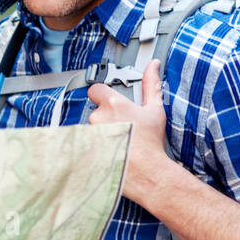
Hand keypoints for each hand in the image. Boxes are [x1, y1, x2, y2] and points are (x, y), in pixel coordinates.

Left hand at [87, 59, 171, 206]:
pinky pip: (85, 143)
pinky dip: (95, 145)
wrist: (146, 173)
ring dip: (100, 132)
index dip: (104, 95)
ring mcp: (89, 134)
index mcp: (112, 104)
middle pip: (94, 110)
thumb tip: (153, 66)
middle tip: (121, 126)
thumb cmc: (151, 144)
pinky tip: (111, 150)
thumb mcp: (155, 110)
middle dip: (105, 116)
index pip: (96, 89)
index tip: (112, 103)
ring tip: (118, 141)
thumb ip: (151, 84)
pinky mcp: (85, 150)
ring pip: (90, 127)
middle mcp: (97, 117)